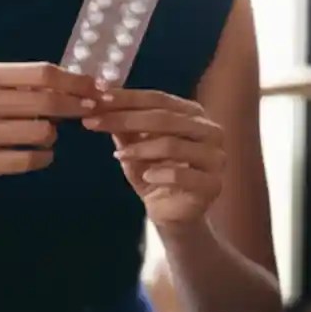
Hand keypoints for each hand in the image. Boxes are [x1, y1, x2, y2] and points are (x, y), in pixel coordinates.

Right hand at [0, 62, 100, 197]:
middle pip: (47, 101)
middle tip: (92, 109)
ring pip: (43, 132)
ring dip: (53, 135)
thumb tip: (80, 81)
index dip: (74, 80)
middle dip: (76, 105)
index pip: (41, 73)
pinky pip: (32, 158)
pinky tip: (38, 154)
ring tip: (44, 136)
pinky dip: (43, 157)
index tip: (96, 87)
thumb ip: (25, 86)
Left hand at [83, 89, 226, 231]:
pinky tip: (146, 176)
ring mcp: (215, 158)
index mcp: (193, 114)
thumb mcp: (134, 146)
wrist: (171, 213)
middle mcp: (210, 131)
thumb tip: (100, 101)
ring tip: (120, 155)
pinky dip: (159, 173)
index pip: (158, 99)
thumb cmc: (154, 173)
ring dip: (141, 148)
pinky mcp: (212, 184)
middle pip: (165, 118)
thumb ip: (123, 126)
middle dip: (126, 119)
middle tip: (95, 122)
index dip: (127, 98)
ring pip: (173, 144)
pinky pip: (182, 174)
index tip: (97, 98)